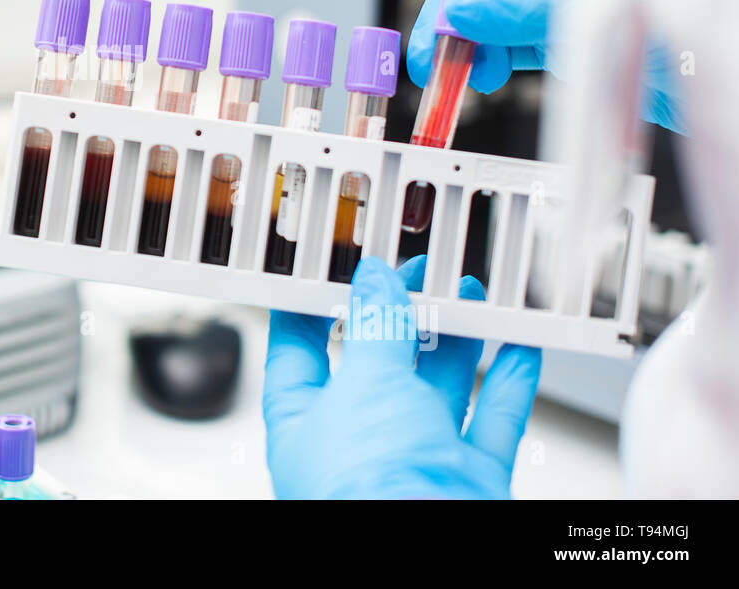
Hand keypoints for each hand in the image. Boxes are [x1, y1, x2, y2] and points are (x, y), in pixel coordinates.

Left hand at [263, 256, 541, 498]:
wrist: (433, 569)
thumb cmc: (371, 494)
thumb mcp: (367, 385)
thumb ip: (376, 326)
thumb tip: (374, 281)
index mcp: (307, 424)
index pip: (300, 348)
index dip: (317, 301)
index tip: (337, 262)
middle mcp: (360, 443)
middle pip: (379, 362)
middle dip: (402, 313)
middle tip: (420, 269)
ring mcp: (417, 462)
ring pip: (440, 387)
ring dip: (459, 337)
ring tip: (472, 291)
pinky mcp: (469, 481)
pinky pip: (493, 422)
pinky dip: (510, 381)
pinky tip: (519, 343)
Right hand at [406, 0, 681, 130]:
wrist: (734, 81)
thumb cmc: (704, 19)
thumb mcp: (614, 5)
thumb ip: (531, 6)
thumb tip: (461, 13)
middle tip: (438, 39)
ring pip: (479, 0)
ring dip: (454, 33)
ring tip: (447, 72)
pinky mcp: (552, 34)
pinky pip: (497, 37)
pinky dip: (478, 57)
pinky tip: (478, 77)